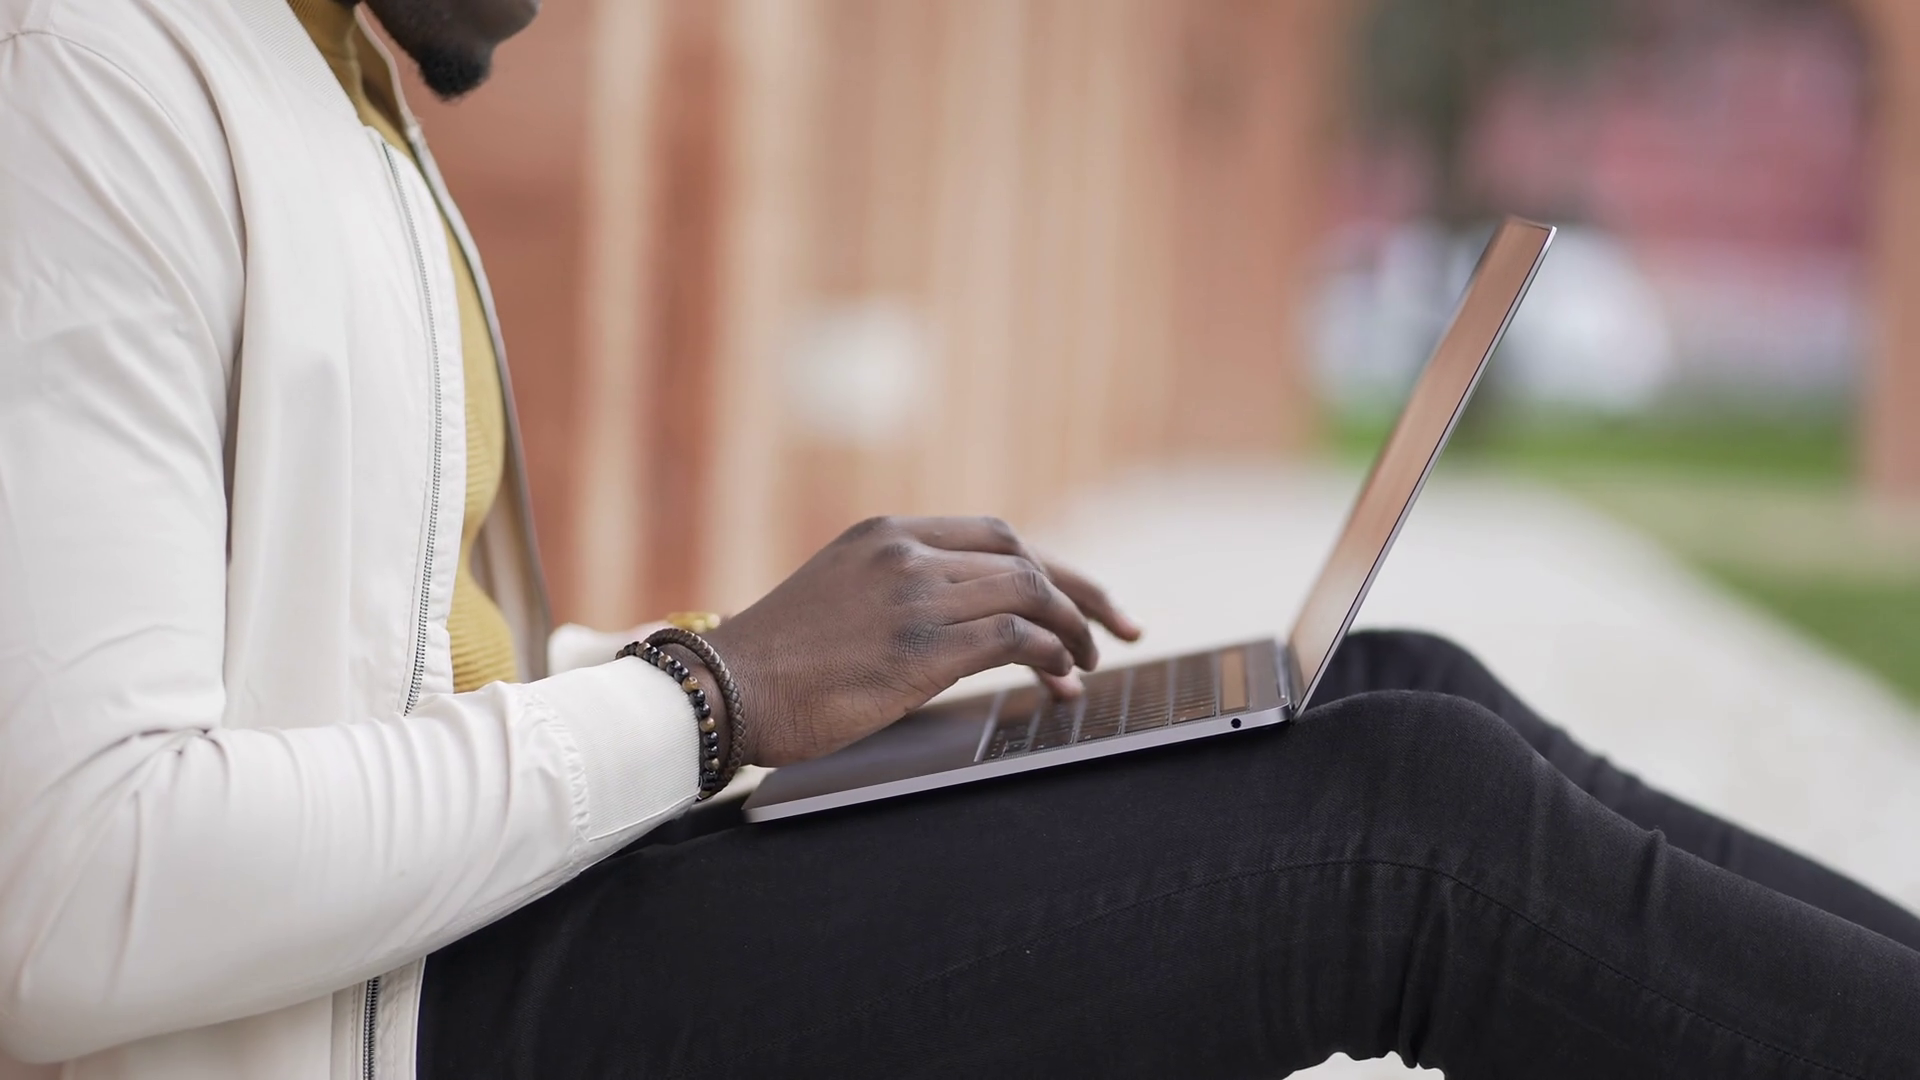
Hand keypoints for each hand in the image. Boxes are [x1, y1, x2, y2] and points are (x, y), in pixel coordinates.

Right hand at [703, 516, 1140, 766]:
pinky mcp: (920, 649)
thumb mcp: (839, 594)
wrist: (723, 689)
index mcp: (887, 533)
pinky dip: (1050, 658)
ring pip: (1029, 593)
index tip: (1083, 598)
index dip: (1050, 566)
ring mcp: (914, 597)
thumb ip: (896, 589)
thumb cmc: (775, 660)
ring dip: (1073, 631)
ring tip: (1087, 666)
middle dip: (1082, 593)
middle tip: (1120, 629)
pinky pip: (1015, 639)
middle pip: (1024, 557)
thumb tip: (963, 623)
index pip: (995, 534)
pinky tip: (1060, 683)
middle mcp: (906, 553)